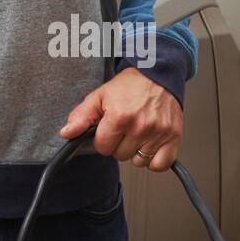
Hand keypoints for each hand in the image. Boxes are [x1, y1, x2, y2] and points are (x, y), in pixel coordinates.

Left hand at [59, 67, 181, 172]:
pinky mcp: (173, 137)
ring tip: (137, 133)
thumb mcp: (99, 96)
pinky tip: (149, 145)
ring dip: (135, 151)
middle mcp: (140, 126)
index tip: (108, 130)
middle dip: (118, 144)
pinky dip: (154, 160)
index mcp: (119, 116)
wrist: (157, 75)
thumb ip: (81, 116)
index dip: (102, 139)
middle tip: (124, 128)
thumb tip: (66, 133)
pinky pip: (159, 165)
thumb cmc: (129, 86)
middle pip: (119, 156)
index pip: (102, 147)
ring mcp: (158, 133)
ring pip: (138, 162)